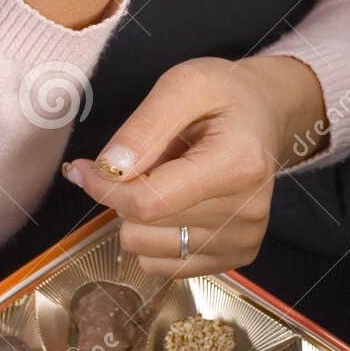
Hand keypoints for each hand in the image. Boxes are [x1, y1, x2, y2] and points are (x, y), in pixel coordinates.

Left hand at [61, 56, 287, 276]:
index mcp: (236, 165)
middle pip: (143, 227)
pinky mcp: (237, 257)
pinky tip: (180, 203)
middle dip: (130, 192)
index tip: (84, 168)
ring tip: (172, 178)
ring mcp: (242, 240)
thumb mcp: (182, 84)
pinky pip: (162, 266)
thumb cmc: (223, 95)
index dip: (104, 188)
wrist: (265, 113)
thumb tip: (106, 171)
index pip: (148, 202)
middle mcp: (245, 213)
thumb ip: (142, 127)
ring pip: (145, 250)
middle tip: (155, 160)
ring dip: (143, 216)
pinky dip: (156, 236)